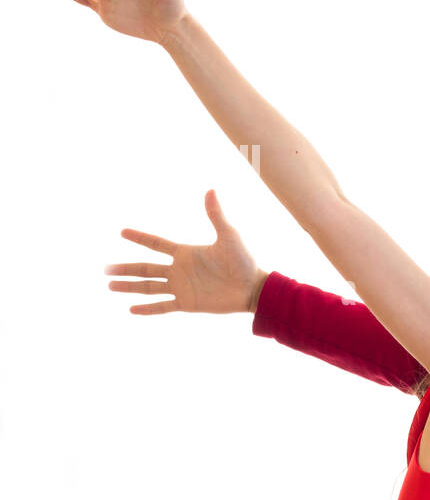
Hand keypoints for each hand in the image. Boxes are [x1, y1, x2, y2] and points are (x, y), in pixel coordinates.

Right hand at [106, 190, 266, 314]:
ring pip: (149, 287)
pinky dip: (148, 309)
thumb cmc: (243, 261)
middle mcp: (180, 270)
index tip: (122, 232)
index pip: (157, 244)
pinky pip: (163, 306)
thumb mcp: (228, 236)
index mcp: (186, 252)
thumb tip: (211, 190)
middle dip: (125, 269)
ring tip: (110, 286)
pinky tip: (131, 309)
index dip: (140, 238)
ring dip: (129, 287)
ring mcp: (182, 287)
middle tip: (105, 269)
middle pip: (146, 268)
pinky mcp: (188, 303)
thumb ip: (216, 215)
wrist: (253, 287)